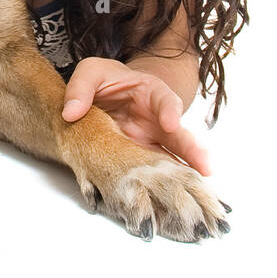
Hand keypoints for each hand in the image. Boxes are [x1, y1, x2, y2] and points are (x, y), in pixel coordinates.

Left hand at [61, 57, 211, 176]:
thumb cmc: (105, 81)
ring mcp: (153, 144)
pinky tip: (168, 204)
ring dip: (184, 175)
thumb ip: (81, 88)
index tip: (171, 123)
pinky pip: (155, 174)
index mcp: (151, 93)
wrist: (106, 97)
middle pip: (180, 136)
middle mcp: (159, 121)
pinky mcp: (143, 160)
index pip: (165, 100)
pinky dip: (162, 188)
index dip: (169, 111)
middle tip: (205, 166)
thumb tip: (70, 113)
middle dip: (193, 150)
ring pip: (173, 160)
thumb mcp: (91, 73)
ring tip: (197, 191)